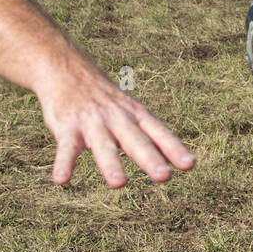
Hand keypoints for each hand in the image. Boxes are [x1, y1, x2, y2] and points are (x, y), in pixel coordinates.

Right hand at [34, 49, 196, 187]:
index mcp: (135, 115)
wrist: (65, 68)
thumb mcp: (130, 112)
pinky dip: (64, 164)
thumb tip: (183, 160)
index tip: (190, 165)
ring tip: (119, 184)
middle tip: (164, 177)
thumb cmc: (105, 98)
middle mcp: (117, 118)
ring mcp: (92, 123)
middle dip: (150, 159)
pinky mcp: (67, 128)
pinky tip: (62, 180)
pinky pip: (66, 148)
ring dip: (111, 164)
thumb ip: (151, 138)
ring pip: (103, 146)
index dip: (174, 149)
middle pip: (136, 141)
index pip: (158, 132)